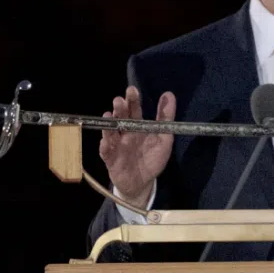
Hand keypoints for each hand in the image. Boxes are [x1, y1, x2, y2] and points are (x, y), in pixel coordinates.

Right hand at [98, 86, 175, 208]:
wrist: (143, 182)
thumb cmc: (152, 158)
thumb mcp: (164, 138)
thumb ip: (165, 117)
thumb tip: (169, 94)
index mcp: (137, 126)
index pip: (134, 110)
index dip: (132, 100)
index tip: (132, 90)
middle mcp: (124, 132)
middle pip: (120, 117)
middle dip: (119, 108)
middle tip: (120, 100)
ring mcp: (116, 145)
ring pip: (110, 131)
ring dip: (109, 123)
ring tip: (109, 115)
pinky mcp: (110, 159)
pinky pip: (106, 151)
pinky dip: (105, 145)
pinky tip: (106, 141)